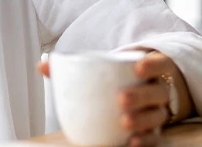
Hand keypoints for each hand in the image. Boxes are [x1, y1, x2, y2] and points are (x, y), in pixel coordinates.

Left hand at [39, 51, 183, 146]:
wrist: (138, 89)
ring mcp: (159, 110)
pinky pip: (155, 136)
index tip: (137, 68)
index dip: (152, 65)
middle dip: (141, 96)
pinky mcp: (155, 129)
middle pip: (157, 92)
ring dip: (142, 120)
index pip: (159, 63)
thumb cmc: (116, 77)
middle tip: (122, 99)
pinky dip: (145, 139)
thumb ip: (74, 66)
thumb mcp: (103, 67)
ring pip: (157, 115)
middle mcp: (159, 90)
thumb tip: (42, 66)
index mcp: (149, 70)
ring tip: (124, 122)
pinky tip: (131, 142)